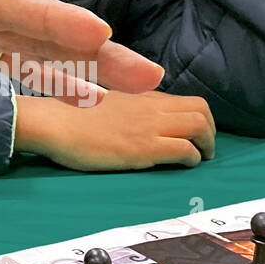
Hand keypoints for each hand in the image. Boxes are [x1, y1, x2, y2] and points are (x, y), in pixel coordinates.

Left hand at [0, 0, 165, 100]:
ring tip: (140, 86)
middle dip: (92, 46)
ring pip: (38, 38)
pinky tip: (89, 93)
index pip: (1, 2)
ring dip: (87, 61)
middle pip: (38, 22)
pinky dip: (52, 71)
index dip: (49, 19)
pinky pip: (17, 53)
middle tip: (148, 73)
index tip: (97, 33)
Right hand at [14, 91, 215, 170]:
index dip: (197, 118)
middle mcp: (149, 107)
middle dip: (210, 130)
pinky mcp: (144, 147)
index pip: (184, 101)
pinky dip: (192, 159)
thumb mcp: (104, 105)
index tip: (193, 135)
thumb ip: (125, 109)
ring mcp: (148, 126)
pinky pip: (184, 150)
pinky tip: (184, 166)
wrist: (55, 122)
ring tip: (201, 158)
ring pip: (200, 125)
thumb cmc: (69, 116)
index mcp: (140, 97)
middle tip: (204, 148)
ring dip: (207, 144)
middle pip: (201, 108)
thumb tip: (132, 120)